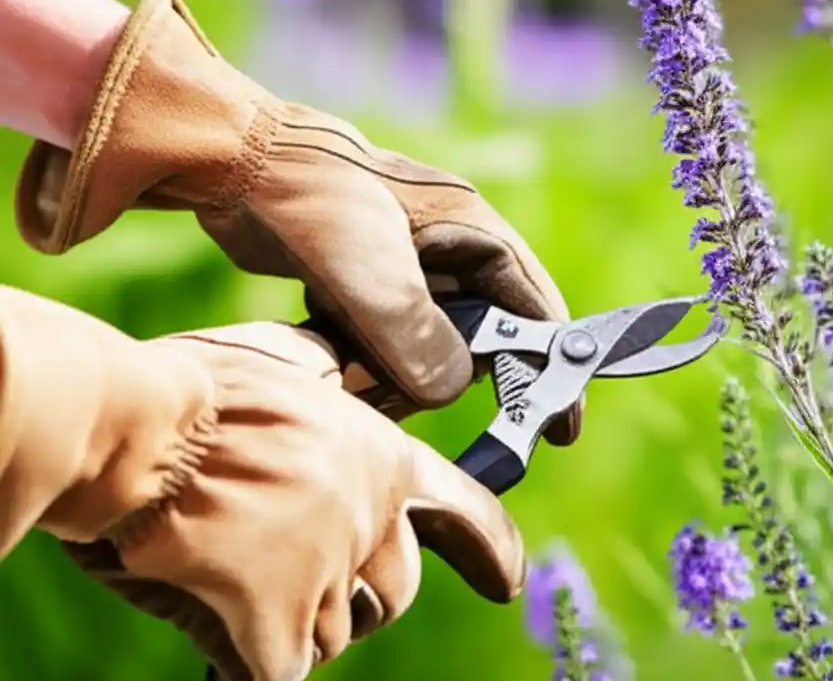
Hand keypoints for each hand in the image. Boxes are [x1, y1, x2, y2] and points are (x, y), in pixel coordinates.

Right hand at [0, 287, 523, 679]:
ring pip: (337, 633)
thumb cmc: (201, 391)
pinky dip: (251, 657)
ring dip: (297, 619)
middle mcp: (373, 520)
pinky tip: (224, 628)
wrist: (141, 432)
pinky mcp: (276, 626)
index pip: (467, 513)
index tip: (505, 578)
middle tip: (300, 573)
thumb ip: (339, 389)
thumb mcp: (294, 367)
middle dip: (362, 593)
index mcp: (384, 459)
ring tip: (237, 574)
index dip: (490, 549)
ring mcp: (328, 576)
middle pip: (397, 591)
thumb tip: (364, 379)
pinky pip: (281, 669)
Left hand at [13, 0, 580, 442]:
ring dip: (395, 375)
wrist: (235, 162)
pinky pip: (383, 341)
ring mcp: (405, 267)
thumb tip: (451, 390)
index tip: (561, 427)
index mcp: (474, 231)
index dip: (551, 368)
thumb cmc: (313, 202)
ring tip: (356, 382)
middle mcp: (449, 250)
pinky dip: (363, 361)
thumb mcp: (373, 274)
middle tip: (407, 404)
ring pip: (425, 347)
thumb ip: (417, 338)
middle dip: (446, 379)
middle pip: (477, 339)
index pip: (534, 309)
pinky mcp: (365, 281)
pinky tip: (332, 358)